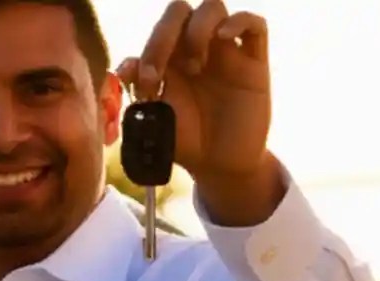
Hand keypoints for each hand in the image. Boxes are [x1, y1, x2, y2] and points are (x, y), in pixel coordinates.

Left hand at [116, 0, 270, 182]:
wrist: (218, 165)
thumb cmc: (184, 141)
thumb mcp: (153, 121)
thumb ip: (137, 95)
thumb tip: (125, 67)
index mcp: (168, 60)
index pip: (155, 32)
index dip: (146, 52)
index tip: (145, 87)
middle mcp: (194, 49)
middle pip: (179, 11)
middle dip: (163, 33)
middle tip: (160, 72)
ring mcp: (224, 52)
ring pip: (213, 7)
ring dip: (197, 29)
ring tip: (195, 66)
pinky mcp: (254, 63)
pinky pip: (255, 23)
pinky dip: (239, 21)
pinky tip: (224, 37)